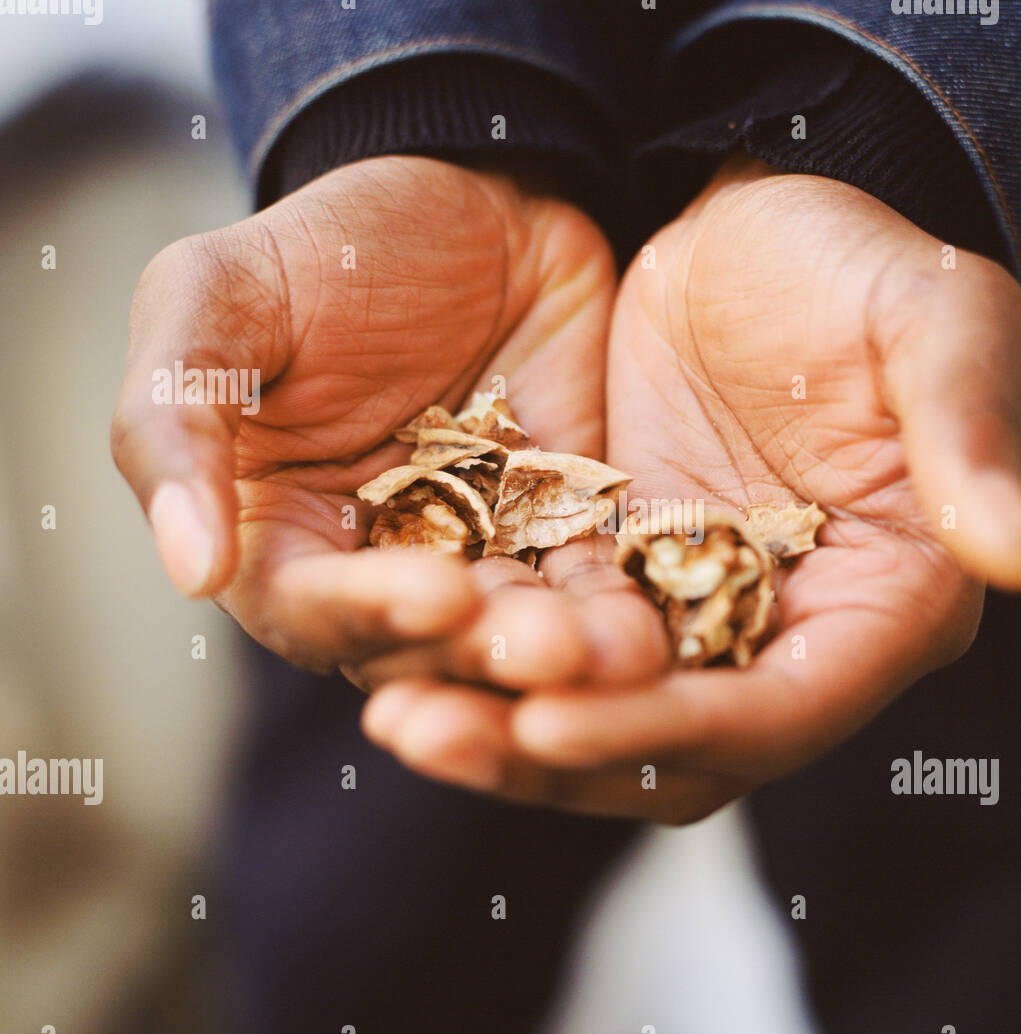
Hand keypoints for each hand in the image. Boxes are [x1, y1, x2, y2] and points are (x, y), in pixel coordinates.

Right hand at [113, 155, 625, 679]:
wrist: (473, 195)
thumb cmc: (330, 246)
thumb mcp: (219, 300)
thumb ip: (177, 420)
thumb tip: (191, 572)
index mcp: (280, 534)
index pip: (308, 609)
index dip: (363, 614)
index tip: (432, 592)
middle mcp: (378, 567)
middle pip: (421, 646)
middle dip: (478, 653)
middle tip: (539, 648)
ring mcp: (481, 555)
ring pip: (513, 634)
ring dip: (557, 658)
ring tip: (601, 655)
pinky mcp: (567, 534)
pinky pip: (593, 589)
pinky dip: (617, 616)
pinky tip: (649, 635)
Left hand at [363, 157, 1020, 821]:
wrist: (768, 220)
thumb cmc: (869, 262)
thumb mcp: (937, 324)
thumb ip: (968, 441)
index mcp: (885, 603)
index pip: (781, 709)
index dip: (671, 729)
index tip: (553, 721)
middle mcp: (793, 634)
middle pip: (678, 746)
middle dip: (559, 752)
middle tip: (433, 736)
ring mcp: (702, 614)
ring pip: (603, 713)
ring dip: (503, 727)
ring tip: (396, 718)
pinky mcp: (626, 577)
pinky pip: (554, 648)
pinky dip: (487, 663)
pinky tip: (398, 652)